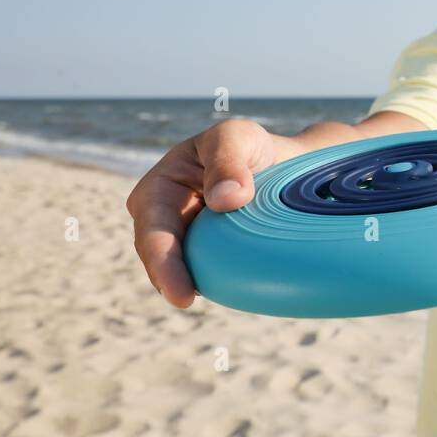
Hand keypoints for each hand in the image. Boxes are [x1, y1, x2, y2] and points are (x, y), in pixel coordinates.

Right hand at [126, 118, 277, 307]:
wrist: (283, 162)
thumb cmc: (250, 146)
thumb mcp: (238, 136)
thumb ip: (227, 160)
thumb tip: (224, 200)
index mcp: (159, 189)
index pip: (154, 229)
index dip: (162, 261)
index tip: (179, 289)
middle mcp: (166, 220)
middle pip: (161, 256)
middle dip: (168, 279)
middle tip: (185, 299)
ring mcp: (189, 241)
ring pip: (187, 270)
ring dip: (196, 282)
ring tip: (216, 294)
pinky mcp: (212, 255)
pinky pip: (212, 273)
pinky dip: (221, 281)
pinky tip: (237, 289)